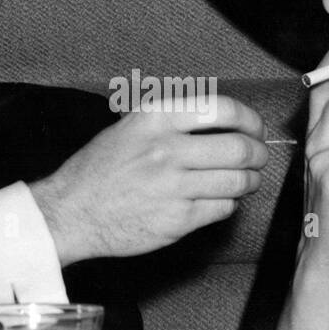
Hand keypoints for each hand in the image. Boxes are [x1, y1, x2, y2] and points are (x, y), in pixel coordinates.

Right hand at [30, 95, 267, 265]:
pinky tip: (220, 200)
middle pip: (238, 149)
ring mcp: (173, 186)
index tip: (254, 128)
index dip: (249, 120)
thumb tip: (220, 122)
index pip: (223, 109)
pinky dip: (229, 204)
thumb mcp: (129, 126)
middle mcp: (166, 149)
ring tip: (246, 180)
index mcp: (155, 118)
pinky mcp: (177, 219)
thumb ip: (171, 120)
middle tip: (258, 157)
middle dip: (258, 154)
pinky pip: (222, 208)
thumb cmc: (98, 170)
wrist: (70, 212)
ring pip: (237, 181)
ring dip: (249, 181)